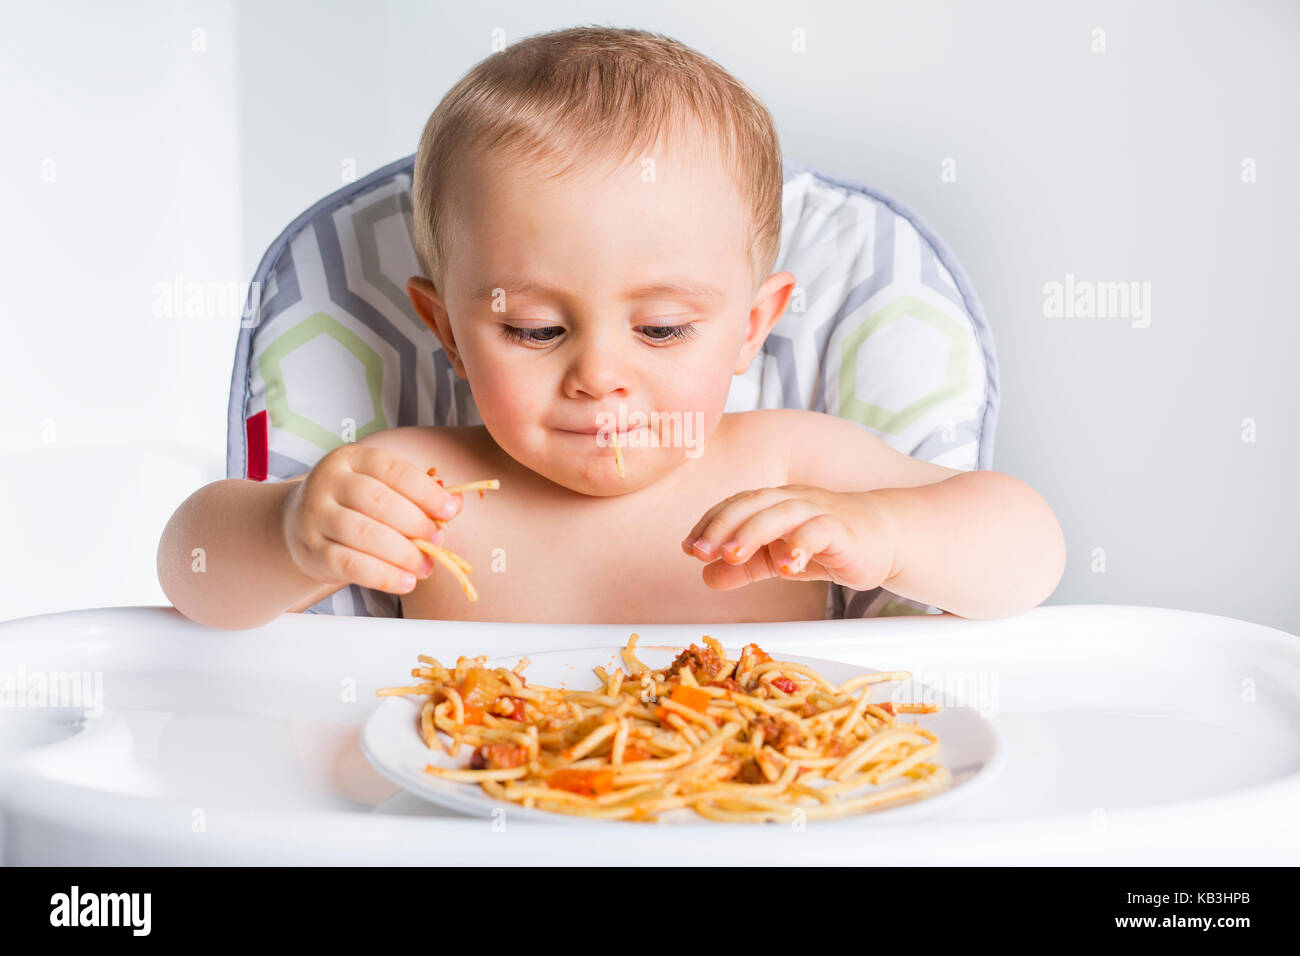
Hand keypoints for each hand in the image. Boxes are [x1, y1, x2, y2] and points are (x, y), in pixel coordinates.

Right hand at [281, 444, 462, 594]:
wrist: (299, 526)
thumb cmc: (355, 506)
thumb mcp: (384, 490)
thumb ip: (418, 495)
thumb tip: (455, 503)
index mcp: (352, 459)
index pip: (392, 470)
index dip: (425, 491)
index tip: (449, 510)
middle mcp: (329, 481)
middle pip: (378, 501)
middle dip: (415, 523)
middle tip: (438, 541)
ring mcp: (315, 515)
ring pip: (363, 533)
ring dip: (402, 553)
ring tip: (425, 567)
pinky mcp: (310, 550)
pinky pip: (349, 564)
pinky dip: (382, 576)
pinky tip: (405, 582)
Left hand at [681, 485, 896, 592]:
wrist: (883, 537)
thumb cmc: (826, 543)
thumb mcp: (778, 557)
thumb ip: (745, 567)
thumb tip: (706, 577)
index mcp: (773, 502)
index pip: (735, 505)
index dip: (709, 524)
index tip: (689, 548)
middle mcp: (792, 500)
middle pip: (752, 504)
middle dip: (723, 527)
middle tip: (701, 552)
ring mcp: (818, 512)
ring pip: (782, 514)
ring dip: (753, 533)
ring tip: (733, 557)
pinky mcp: (842, 530)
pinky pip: (820, 531)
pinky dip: (801, 546)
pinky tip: (788, 566)